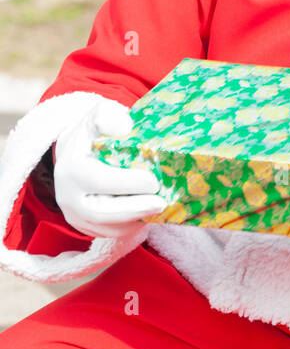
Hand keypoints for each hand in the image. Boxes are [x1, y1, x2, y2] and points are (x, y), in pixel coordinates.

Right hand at [53, 100, 166, 238]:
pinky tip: (150, 214)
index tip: (152, 180)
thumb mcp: (100, 115)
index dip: (127, 183)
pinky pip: (113, 233)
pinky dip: (134, 226)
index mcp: (70, 169)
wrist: (79, 152)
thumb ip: (109, 117)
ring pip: (109, 228)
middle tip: (162, 203)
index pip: (98, 180)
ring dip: (137, 220)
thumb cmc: (96, 132)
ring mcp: (76, 216)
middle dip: (135, 209)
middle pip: (101, 213)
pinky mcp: (88, 228)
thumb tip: (121, 127)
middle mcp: (68, 197)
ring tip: (161, 207)